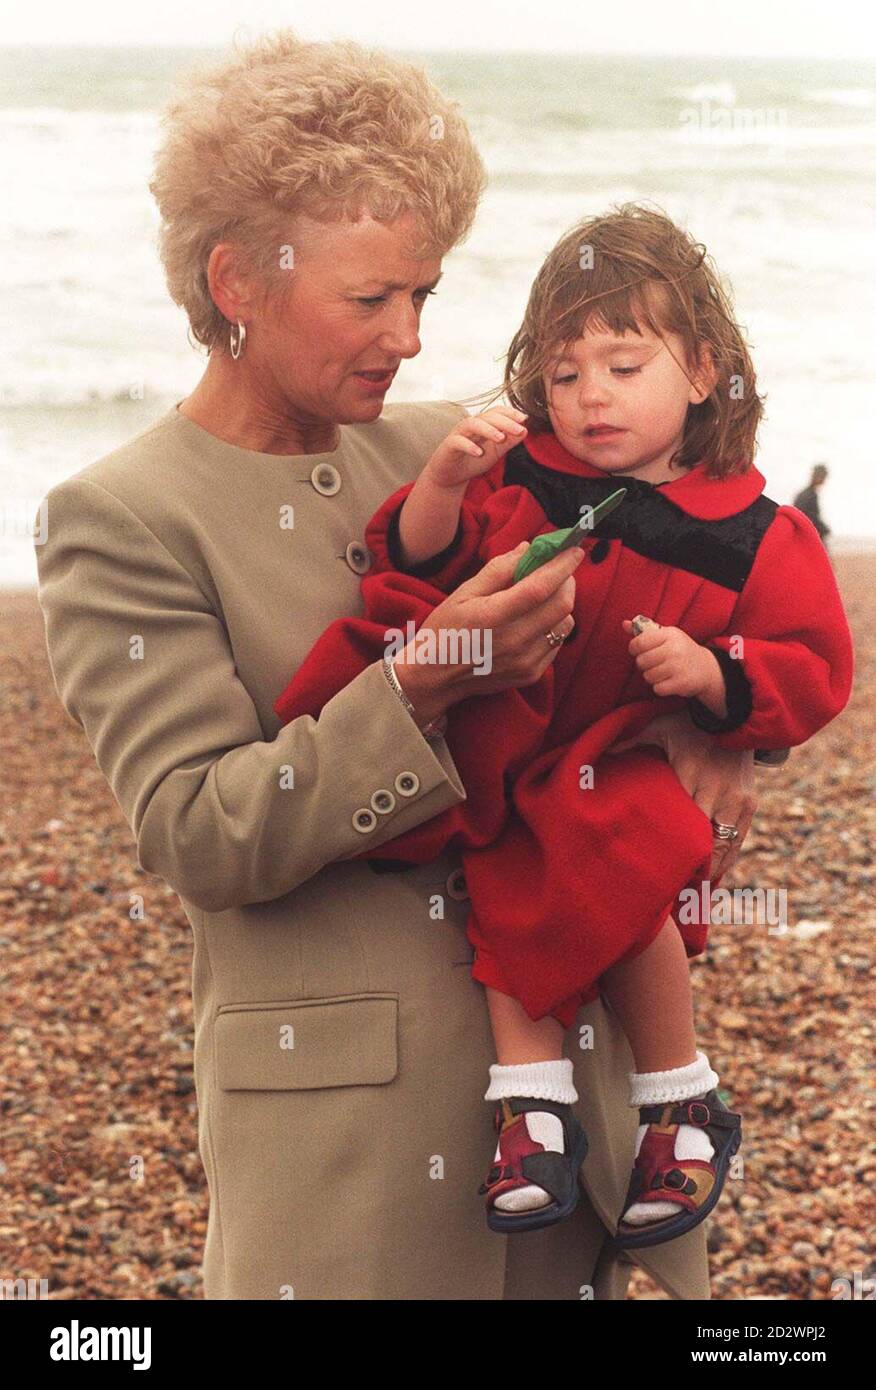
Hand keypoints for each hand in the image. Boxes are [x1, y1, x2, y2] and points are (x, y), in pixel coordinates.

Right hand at [392, 539, 584, 716]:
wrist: (435, 677)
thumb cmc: (446, 629)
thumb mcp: (464, 593)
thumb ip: (498, 570)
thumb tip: (527, 549)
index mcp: (494, 616)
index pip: (540, 587)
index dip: (561, 566)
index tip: (573, 549)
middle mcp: (514, 641)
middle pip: (562, 605)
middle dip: (567, 581)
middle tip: (558, 570)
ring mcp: (525, 661)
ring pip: (564, 625)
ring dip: (562, 604)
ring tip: (545, 596)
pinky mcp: (531, 674)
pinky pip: (557, 644)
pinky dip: (554, 626)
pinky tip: (535, 621)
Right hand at [424, 406, 527, 489]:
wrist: (450, 476)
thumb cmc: (472, 461)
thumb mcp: (495, 452)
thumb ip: (509, 442)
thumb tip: (525, 430)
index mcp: (483, 424)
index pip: (496, 412)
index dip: (510, 413)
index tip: (524, 418)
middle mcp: (471, 425)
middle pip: (487, 417)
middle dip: (504, 422)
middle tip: (519, 429)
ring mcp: (459, 434)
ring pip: (472, 424)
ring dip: (488, 430)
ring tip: (501, 438)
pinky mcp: (448, 446)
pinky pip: (458, 442)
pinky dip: (469, 446)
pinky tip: (479, 452)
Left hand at [605, 710, 756, 879]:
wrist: (733, 714)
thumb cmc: (685, 724)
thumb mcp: (655, 727)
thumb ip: (628, 742)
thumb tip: (594, 753)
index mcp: (690, 772)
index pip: (678, 819)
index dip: (667, 847)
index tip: (653, 870)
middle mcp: (716, 788)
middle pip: (700, 838)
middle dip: (686, 866)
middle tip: (667, 893)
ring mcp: (737, 799)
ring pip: (723, 846)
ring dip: (708, 871)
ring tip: (689, 897)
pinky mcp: (750, 805)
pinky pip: (739, 840)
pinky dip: (726, 861)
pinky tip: (711, 881)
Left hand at [623, 619, 718, 699]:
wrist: (705, 668)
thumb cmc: (679, 650)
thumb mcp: (665, 636)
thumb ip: (644, 631)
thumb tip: (624, 624)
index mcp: (669, 634)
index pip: (639, 642)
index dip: (634, 648)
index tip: (639, 651)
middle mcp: (675, 649)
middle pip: (641, 661)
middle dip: (643, 664)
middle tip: (653, 663)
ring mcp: (679, 667)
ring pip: (648, 676)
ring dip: (652, 676)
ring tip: (662, 672)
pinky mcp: (682, 683)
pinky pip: (657, 689)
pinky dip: (660, 687)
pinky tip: (669, 681)